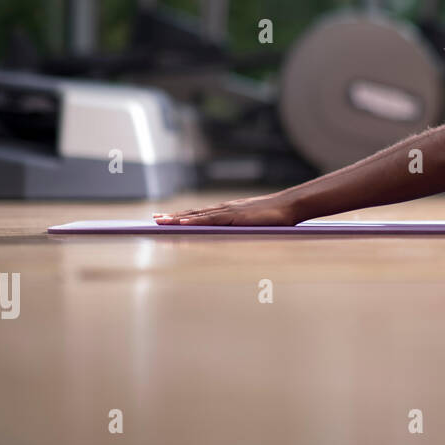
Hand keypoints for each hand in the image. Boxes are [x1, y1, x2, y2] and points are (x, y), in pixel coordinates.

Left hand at [153, 194, 298, 226]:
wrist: (290, 206)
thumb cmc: (276, 217)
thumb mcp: (254, 224)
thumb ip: (240, 228)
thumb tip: (230, 238)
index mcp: (229, 211)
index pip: (200, 214)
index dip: (182, 216)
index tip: (166, 217)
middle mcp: (225, 209)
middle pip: (194, 213)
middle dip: (173, 217)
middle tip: (155, 219)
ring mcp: (229, 211)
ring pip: (199, 215)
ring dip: (178, 218)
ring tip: (161, 221)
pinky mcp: (235, 216)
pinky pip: (211, 220)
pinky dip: (195, 221)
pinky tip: (183, 223)